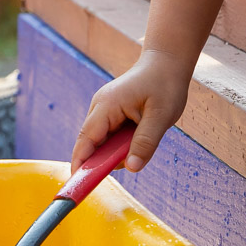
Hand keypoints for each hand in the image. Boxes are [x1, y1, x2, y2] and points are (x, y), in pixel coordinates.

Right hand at [70, 50, 191, 173]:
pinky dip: (122, 143)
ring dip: (118, 150)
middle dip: (106, 159)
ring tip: (145, 136)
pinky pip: (111, 135)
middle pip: (92, 144)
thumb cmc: (165, 84)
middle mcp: (100, 107)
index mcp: (107, 106)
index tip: (78, 184)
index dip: (81, 164)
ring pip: (103, 141)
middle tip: (132, 160)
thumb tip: (132, 168)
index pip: (86, 140)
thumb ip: (145, 142)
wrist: (167, 61)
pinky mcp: (112, 112)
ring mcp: (105, 109)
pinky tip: (140, 134)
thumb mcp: (161, 116)